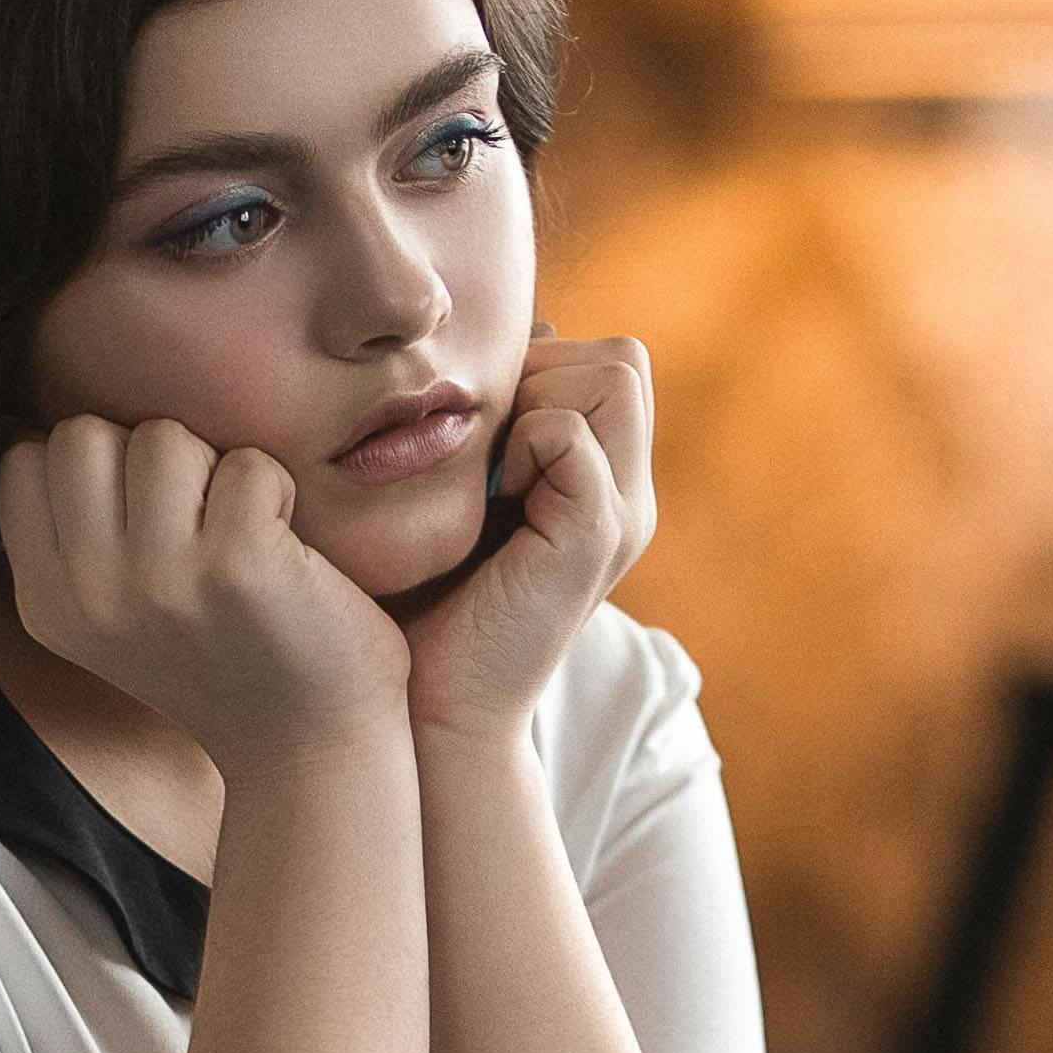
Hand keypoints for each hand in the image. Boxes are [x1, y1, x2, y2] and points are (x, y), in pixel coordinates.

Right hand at [0, 416, 413, 779]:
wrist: (307, 751)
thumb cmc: (224, 661)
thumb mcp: (114, 615)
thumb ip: (74, 534)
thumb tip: (40, 429)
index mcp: (48, 605)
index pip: (25, 461)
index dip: (93, 469)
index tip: (142, 523)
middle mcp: (90, 597)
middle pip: (82, 435)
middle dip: (144, 459)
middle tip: (193, 524)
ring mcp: (160, 581)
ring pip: (162, 436)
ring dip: (213, 470)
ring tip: (238, 537)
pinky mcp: (236, 564)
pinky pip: (246, 464)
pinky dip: (276, 492)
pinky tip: (285, 553)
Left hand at [394, 329, 655, 744]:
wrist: (430, 705)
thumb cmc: (424, 603)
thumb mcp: (459, 494)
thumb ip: (490, 428)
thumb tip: (499, 348)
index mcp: (604, 484)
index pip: (613, 361)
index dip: (544, 367)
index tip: (486, 437)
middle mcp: (628, 496)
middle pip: (623, 359)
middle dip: (545, 374)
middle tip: (490, 448)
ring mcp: (621, 517)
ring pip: (613, 377)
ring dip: (536, 402)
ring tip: (493, 473)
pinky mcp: (595, 537)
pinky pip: (572, 433)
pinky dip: (525, 442)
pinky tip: (491, 497)